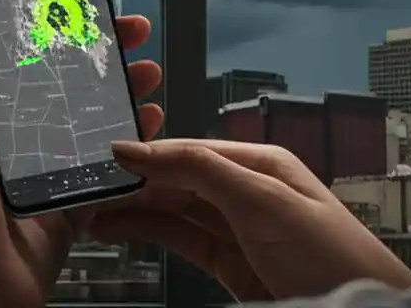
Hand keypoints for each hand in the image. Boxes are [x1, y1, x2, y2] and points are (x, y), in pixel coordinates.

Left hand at [0, 0, 161, 307]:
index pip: (12, 42)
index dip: (45, 7)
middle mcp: (12, 130)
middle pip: (64, 69)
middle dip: (100, 40)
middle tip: (131, 19)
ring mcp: (46, 161)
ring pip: (94, 107)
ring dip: (124, 82)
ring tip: (148, 67)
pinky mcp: (75, 194)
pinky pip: (112, 155)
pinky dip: (136, 133)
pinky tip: (152, 114)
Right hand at [89, 139, 410, 301]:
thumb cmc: (328, 254)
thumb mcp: (261, 201)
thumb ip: (199, 170)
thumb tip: (140, 148)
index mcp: (259, 163)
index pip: (189, 150)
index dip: (144, 153)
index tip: (98, 157)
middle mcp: (247, 190)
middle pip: (177, 178)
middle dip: (132, 181)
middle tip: (82, 186)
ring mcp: (238, 228)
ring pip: (174, 210)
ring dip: (132, 208)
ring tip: (85, 209)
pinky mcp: (232, 263)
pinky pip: (181, 240)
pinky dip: (148, 234)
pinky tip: (118, 230)